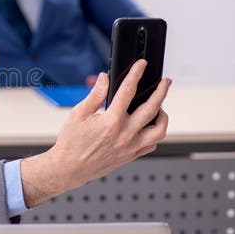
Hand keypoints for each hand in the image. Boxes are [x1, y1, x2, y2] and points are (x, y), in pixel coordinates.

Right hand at [21, 61, 170, 206]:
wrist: (69, 168)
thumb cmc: (71, 143)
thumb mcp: (78, 114)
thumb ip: (95, 95)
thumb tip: (105, 78)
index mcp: (111, 121)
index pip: (128, 91)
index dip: (136, 74)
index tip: (141, 65)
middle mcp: (125, 134)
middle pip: (152, 108)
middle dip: (161, 91)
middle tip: (165, 82)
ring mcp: (130, 147)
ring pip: (159, 130)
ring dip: (163, 116)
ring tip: (161, 106)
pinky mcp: (131, 156)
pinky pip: (152, 144)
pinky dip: (155, 133)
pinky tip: (150, 126)